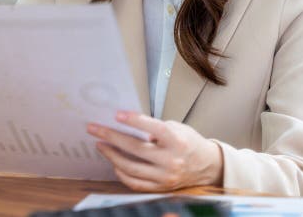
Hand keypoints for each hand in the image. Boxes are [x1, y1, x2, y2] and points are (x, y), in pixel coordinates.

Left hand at [87, 111, 222, 191]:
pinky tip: (113, 162)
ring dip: (112, 155)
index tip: (117, 114)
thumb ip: (155, 128)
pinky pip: (135, 183)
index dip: (135, 121)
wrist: (207, 166)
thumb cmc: (189, 143)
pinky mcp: (160, 187)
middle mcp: (172, 161)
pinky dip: (121, 173)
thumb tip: (127, 124)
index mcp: (178, 141)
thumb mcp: (177, 128)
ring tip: (100, 144)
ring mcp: (165, 177)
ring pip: (132, 167)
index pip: (154, 129)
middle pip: (136, 149)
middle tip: (95, 128)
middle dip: (111, 137)